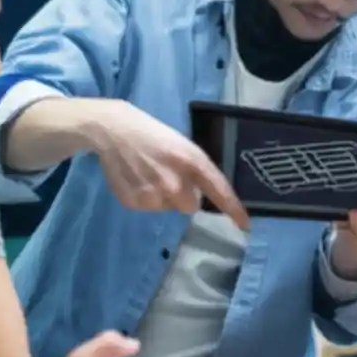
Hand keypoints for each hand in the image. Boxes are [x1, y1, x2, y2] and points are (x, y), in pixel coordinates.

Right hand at [84, 100, 249, 228]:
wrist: (112, 130)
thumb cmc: (151, 133)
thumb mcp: (181, 145)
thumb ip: (194, 169)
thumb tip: (201, 195)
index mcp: (192, 161)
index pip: (219, 190)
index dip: (234, 209)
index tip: (245, 225)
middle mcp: (175, 182)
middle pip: (191, 206)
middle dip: (184, 196)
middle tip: (168, 176)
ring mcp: (154, 195)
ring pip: (168, 208)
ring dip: (162, 196)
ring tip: (147, 173)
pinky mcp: (135, 203)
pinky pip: (148, 208)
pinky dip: (144, 197)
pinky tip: (135, 178)